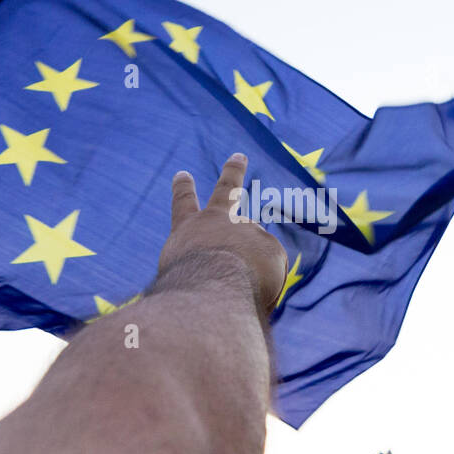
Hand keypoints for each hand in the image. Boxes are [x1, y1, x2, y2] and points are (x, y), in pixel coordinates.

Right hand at [159, 154, 286, 317]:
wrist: (208, 292)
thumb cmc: (187, 294)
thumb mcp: (184, 280)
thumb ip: (206, 270)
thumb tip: (237, 276)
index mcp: (188, 230)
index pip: (183, 204)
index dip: (183, 189)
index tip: (183, 174)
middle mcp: (217, 221)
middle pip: (227, 190)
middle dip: (232, 172)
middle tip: (239, 157)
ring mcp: (245, 229)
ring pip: (258, 244)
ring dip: (259, 260)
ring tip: (247, 281)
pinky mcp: (268, 244)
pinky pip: (270, 276)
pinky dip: (265, 291)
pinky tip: (254, 297)